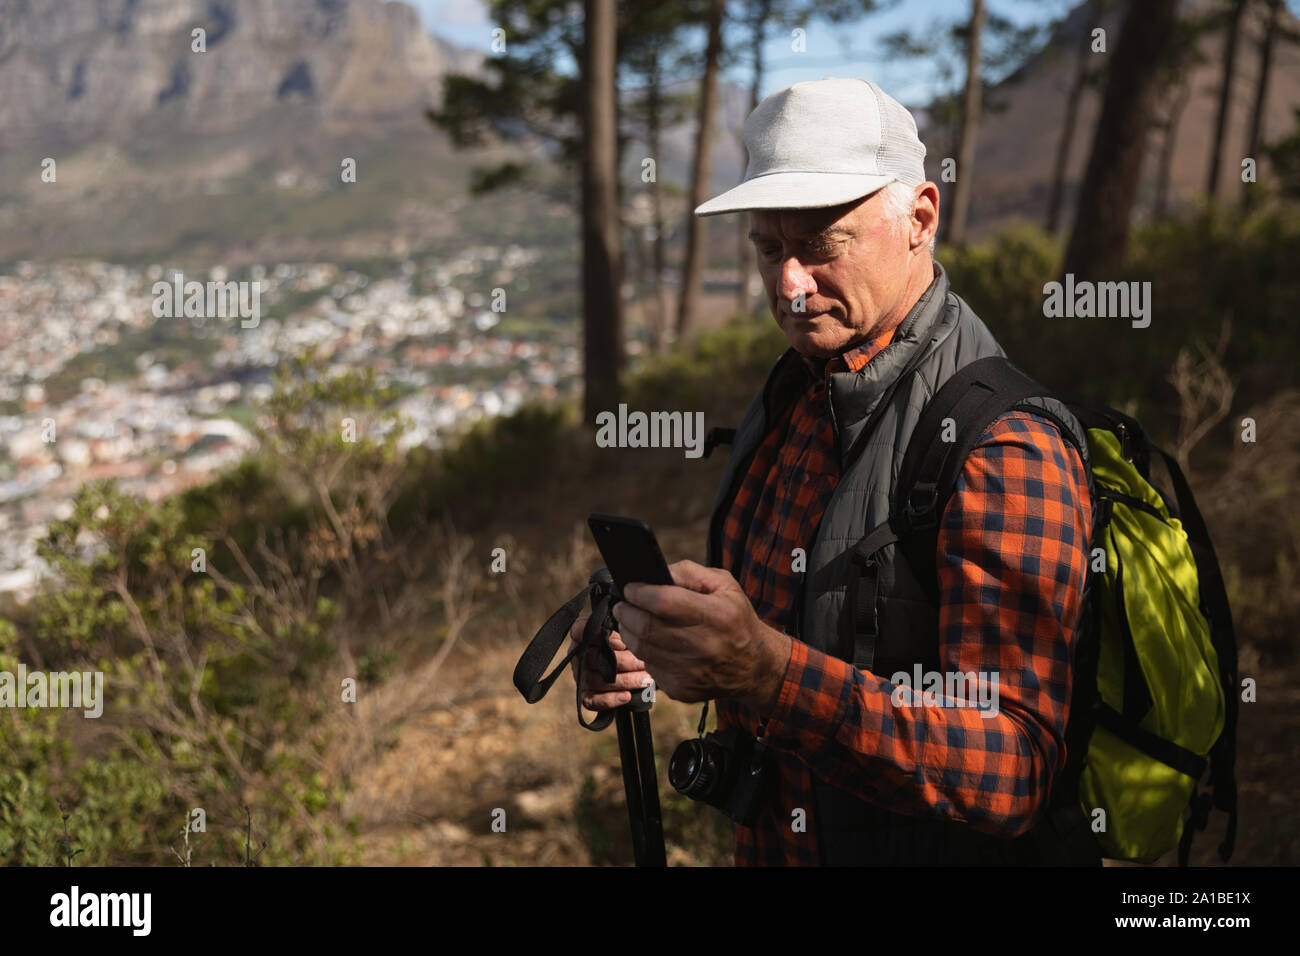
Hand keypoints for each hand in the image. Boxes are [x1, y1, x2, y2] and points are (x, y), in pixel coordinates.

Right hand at [568, 615, 654, 710]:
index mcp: (583, 635)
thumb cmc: (629, 645)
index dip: (598, 635)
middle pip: (593, 658)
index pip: (580, 630)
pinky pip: (592, 701)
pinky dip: (610, 700)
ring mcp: (580, 676)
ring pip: (596, 680)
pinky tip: (627, 696)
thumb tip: (626, 636)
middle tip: (643, 663)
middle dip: (622, 662)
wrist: (634, 668)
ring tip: (645, 680)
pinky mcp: (585, 696)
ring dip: (624, 681)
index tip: (621, 642)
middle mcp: (578, 655)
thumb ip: (622, 629)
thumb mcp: (625, 631)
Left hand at [611, 560, 791, 710]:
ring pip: (642, 649)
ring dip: (629, 631)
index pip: (664, 602)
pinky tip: (650, 642)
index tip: (630, 587)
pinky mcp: (682, 690)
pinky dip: (644, 652)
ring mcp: (692, 672)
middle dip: (626, 611)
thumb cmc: (735, 618)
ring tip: (630, 619)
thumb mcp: (723, 585)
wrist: (754, 666)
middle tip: (622, 604)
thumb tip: (655, 574)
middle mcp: (705, 646)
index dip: (639, 593)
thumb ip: (688, 573)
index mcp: (717, 615)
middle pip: (647, 627)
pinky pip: (650, 667)